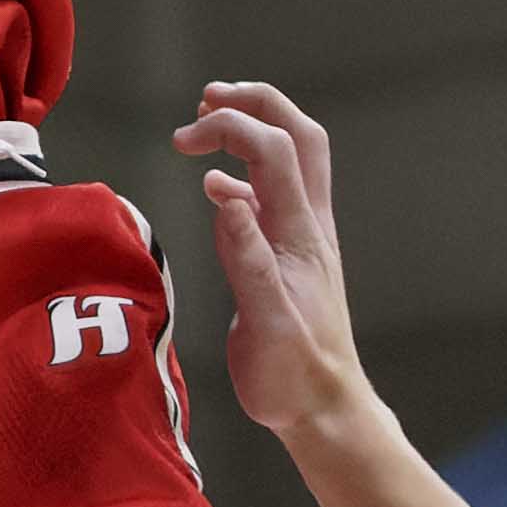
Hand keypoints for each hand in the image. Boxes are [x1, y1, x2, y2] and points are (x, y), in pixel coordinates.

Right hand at [171, 79, 369, 436]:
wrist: (324, 409)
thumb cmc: (292, 376)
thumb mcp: (267, 322)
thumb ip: (246, 256)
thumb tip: (223, 191)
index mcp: (300, 235)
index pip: (273, 150)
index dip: (229, 129)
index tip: (182, 143)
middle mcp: (308, 226)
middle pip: (299, 135)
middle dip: (255, 104)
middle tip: (206, 98)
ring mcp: (303, 240)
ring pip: (293, 160)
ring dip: (256, 128)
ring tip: (210, 120)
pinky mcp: (291, 257)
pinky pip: (275, 194)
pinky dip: (245, 172)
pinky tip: (218, 187)